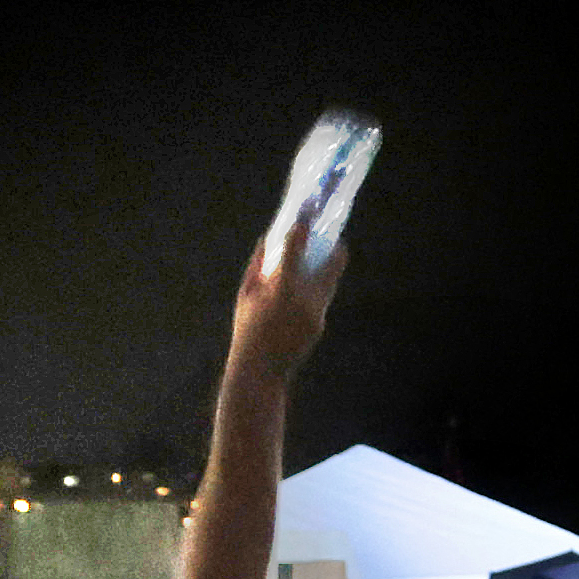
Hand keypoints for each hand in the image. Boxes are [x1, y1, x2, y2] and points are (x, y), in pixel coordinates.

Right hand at [233, 229, 341, 377]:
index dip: (304, 223)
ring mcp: (317, 312)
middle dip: (332, 244)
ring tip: (316, 257)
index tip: (309, 207)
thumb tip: (270, 240)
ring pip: (330, 279)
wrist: (261, 371)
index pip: (298, 246)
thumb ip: (259, 265)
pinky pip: (321, 298)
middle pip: (332, 260)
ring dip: (325, 266)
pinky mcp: (320, 323)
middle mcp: (306, 297)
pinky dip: (314, 289)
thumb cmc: (246, 330)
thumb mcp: (245, 295)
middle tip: (327, 234)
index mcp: (283, 287)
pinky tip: (303, 288)